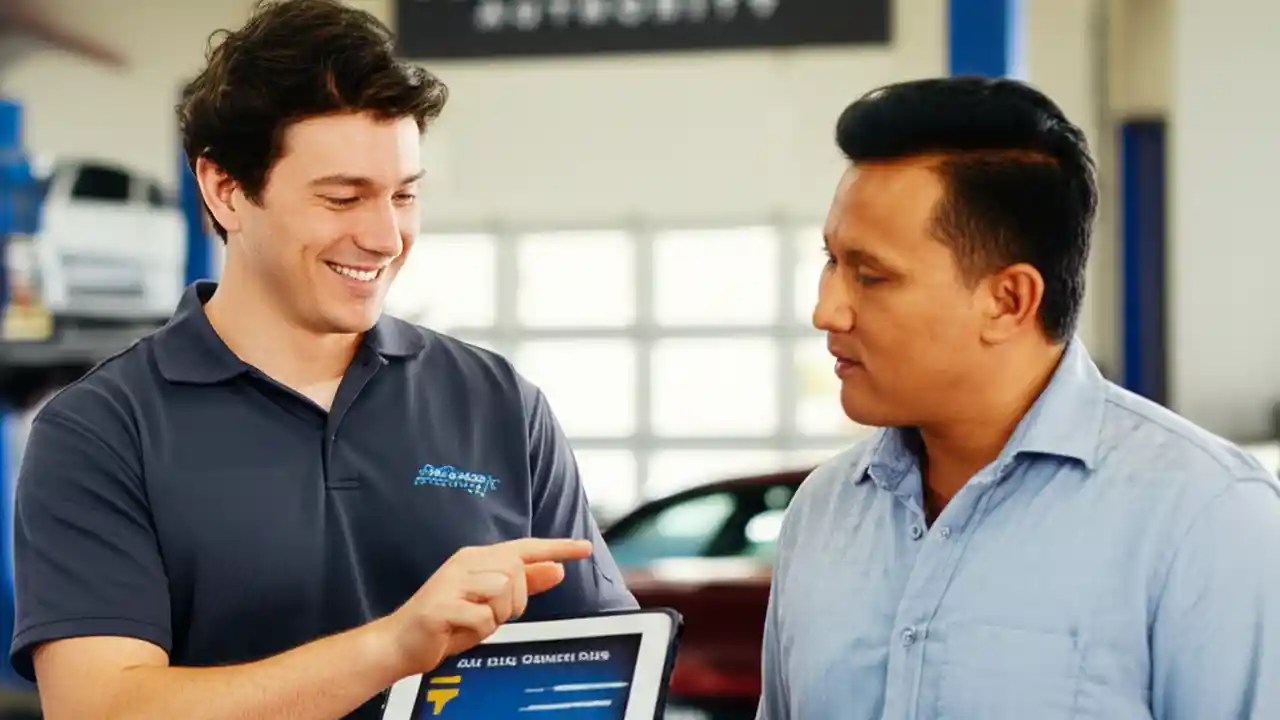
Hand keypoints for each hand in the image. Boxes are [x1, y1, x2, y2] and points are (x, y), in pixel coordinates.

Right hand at [378, 538, 593, 676]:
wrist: (401, 642)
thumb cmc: (447, 622)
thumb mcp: (492, 604)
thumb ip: (523, 586)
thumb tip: (556, 570)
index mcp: (478, 558)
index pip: (525, 548)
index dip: (556, 548)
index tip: (584, 548)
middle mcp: (466, 562)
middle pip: (517, 573)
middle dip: (514, 602)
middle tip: (489, 615)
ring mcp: (453, 581)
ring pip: (503, 593)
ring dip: (494, 617)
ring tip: (471, 622)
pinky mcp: (443, 604)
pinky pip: (483, 618)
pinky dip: (477, 631)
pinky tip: (458, 630)